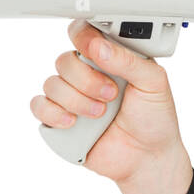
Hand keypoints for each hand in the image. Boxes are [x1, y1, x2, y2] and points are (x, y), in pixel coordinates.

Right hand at [30, 20, 185, 184]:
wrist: (148, 158)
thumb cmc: (154, 119)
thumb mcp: (153, 82)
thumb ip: (128, 60)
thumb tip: (99, 46)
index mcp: (109, 60)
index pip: (83, 36)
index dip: (83, 39)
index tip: (96, 52)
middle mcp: (87, 76)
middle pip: (64, 61)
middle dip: (86, 79)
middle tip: (110, 94)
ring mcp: (72, 98)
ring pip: (52, 84)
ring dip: (76, 99)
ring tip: (100, 114)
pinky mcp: (60, 120)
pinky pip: (39, 107)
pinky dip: (54, 113)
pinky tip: (74, 122)